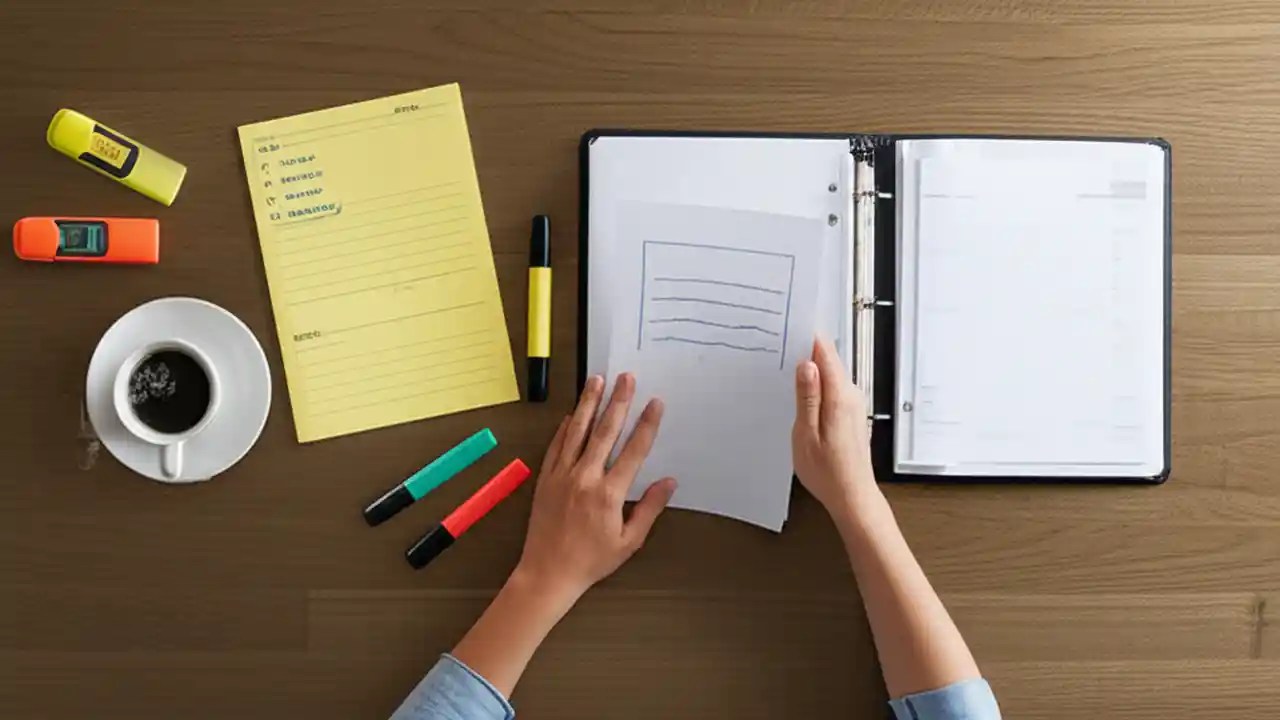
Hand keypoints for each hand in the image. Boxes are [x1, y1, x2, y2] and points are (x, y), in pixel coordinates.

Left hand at [514, 373, 676, 604]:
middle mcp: (584, 478)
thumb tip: (668, 482)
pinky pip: (556, 445)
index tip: (655, 403)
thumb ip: (649, 508)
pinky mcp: (545, 478)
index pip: (633, 451)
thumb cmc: (591, 561)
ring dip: (588, 403)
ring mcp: (562, 475)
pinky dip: (565, 427)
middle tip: (626, 377)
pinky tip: (572, 413)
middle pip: (605, 431)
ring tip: (597, 380)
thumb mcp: (629, 541)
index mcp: (608, 494)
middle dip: (618, 402)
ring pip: (577, 431)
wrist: (547, 573)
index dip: (646, 424)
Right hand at [792, 337, 878, 517]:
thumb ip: (806, 397)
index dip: (808, 338)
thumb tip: (806, 365)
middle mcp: (852, 396)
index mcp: (840, 396)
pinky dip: (817, 387)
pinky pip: (833, 389)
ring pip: (830, 375)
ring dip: (811, 371)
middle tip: (780, 347)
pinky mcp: (852, 413)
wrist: (852, 496)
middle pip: (829, 361)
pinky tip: (802, 395)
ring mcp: (855, 404)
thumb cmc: (828, 472)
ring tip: (786, 370)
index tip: (790, 329)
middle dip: (806, 353)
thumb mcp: (806, 433)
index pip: (826, 352)